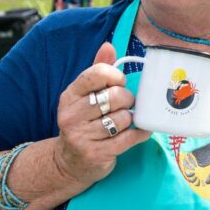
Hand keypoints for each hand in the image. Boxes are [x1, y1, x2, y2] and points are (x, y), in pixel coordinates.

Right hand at [54, 42, 150, 187]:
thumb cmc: (84, 123)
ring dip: (130, 119)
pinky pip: (129, 138)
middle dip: (127, 99)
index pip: (98, 73)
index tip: (120, 83)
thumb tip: (108, 45)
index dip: (116, 76)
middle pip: (114, 96)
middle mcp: (71, 114)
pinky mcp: (96, 154)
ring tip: (124, 121)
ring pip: (123, 118)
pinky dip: (140, 133)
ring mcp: (81, 136)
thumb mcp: (85, 96)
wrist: (70, 163)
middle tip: (125, 105)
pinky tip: (139, 132)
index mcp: (69, 95)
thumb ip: (98, 72)